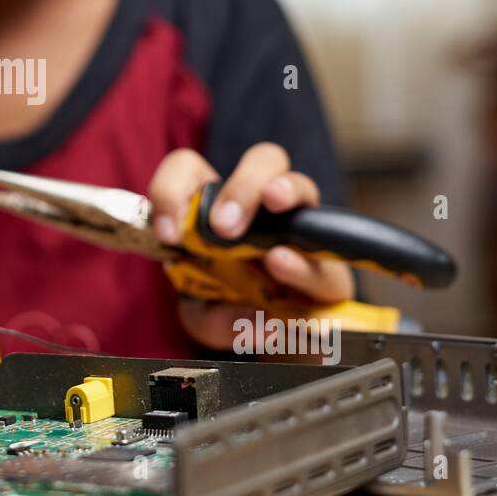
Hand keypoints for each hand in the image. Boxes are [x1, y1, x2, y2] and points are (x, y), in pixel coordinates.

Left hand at [146, 144, 354, 348]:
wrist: (272, 335)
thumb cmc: (229, 308)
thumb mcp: (205, 318)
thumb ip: (214, 318)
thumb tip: (255, 319)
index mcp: (215, 206)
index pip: (190, 169)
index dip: (172, 191)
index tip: (168, 233)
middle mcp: (261, 208)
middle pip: (263, 160)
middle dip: (243, 186)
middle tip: (223, 227)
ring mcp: (299, 227)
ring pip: (301, 187)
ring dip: (286, 192)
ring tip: (272, 214)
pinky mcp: (328, 263)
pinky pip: (326, 254)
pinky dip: (304, 264)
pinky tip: (283, 266)